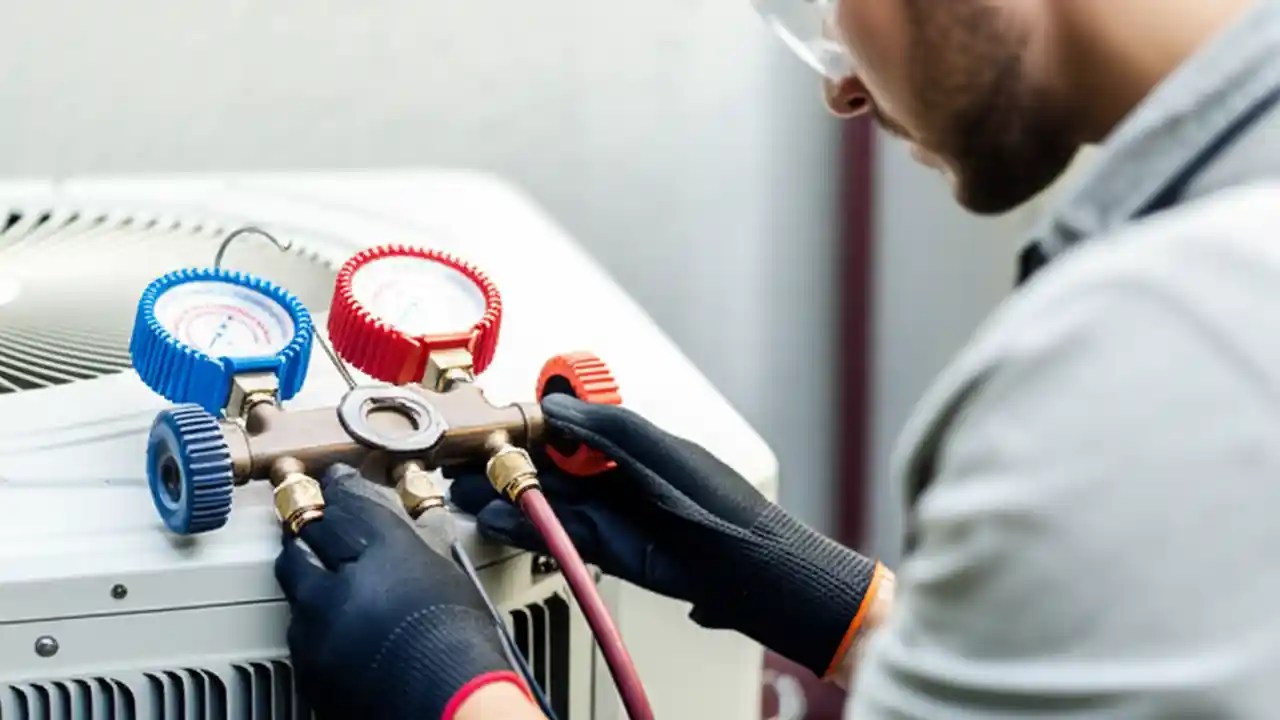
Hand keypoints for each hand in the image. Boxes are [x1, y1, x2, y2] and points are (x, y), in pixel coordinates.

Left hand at [275, 465, 529, 718]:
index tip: (335, 482)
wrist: (448, 706)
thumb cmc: (461, 647)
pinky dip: (310, 621)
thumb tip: (419, 522)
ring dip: (306, 573)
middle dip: (313, 526)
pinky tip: (334, 624)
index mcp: (382, 549)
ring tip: (326, 576)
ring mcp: (318, 624)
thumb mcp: (453, 577)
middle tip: (323, 524)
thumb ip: (424, 543)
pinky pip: (296, 628)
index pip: (343, 498)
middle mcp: (341, 580)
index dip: (337, 487)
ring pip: (293, 580)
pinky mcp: (306, 662)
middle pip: (305, 533)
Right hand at [451, 394, 886, 677]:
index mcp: (632, 442)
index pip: (568, 424)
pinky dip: (527, 526)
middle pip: (549, 463)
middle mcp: (618, 475)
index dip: (529, 423)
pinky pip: (559, 532)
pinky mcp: (609, 549)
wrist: (750, 570)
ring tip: (469, 490)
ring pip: (548, 499)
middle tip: (466, 460)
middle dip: (507, 461)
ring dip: (508, 494)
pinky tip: (500, 517)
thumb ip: (608, 428)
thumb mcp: (662, 451)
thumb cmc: (724, 508)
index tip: (495, 420)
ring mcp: (613, 512)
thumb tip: (559, 408)